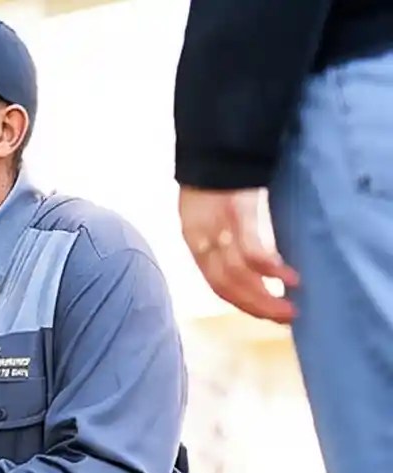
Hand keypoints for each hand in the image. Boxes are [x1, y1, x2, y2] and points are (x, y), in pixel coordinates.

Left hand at [178, 185, 298, 323]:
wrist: (215, 142)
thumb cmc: (219, 177)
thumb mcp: (213, 211)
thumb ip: (224, 235)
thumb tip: (248, 259)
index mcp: (194, 239)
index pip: (214, 282)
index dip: (240, 302)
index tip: (264, 314)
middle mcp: (201, 238)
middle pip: (225, 285)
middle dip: (256, 306)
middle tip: (285, 319)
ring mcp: (218, 227)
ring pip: (237, 275)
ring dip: (265, 297)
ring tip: (290, 308)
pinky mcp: (237, 213)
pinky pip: (251, 251)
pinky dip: (269, 269)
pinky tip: (288, 279)